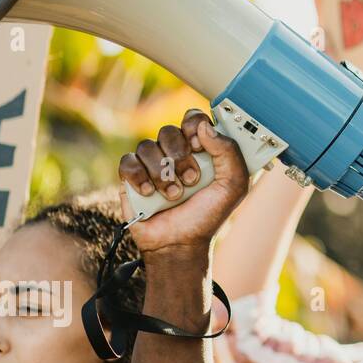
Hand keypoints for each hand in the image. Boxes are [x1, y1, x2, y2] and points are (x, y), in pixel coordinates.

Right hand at [117, 109, 249, 253]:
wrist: (180, 243)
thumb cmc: (208, 215)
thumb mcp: (233, 186)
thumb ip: (229, 152)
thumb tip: (205, 126)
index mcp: (201, 149)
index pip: (193, 119)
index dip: (194, 127)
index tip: (199, 146)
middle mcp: (175, 152)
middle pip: (169, 131)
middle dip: (180, 156)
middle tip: (191, 179)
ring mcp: (152, 164)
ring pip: (147, 146)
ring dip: (163, 173)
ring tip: (175, 195)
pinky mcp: (131, 177)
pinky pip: (128, 162)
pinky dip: (140, 178)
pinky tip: (150, 193)